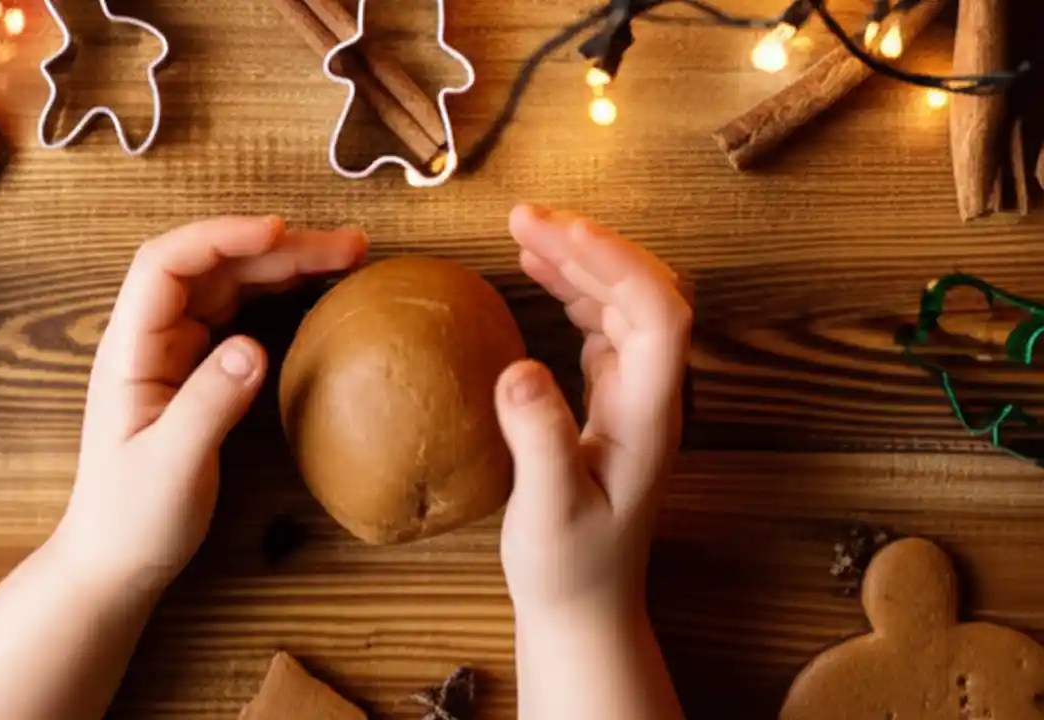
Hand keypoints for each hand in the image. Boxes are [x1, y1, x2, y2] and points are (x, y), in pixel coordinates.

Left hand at [54, 216, 366, 592]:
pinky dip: (282, 297)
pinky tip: (317, 294)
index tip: (279, 232)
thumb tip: (256, 346)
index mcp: (130, 349)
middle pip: (212, 266)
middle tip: (349, 247)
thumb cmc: (131, 519)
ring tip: (348, 258)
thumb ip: (209, 405)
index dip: (221, 237)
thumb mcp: (171, 467)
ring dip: (286, 266)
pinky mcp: (200, 371)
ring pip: (231, 285)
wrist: (115, 560)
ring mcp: (176, 352)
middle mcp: (152, 338)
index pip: (167, 265)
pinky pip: (242, 315)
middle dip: (277, 247)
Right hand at [496, 204, 690, 617]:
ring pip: (622, 301)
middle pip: (642, 292)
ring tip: (523, 229)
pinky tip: (539, 272)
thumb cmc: (570, 568)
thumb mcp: (547, 512)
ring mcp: (634, 394)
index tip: (557, 232)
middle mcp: (651, 394)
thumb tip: (517, 367)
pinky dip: (571, 288)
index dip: (615, 263)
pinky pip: (601, 324)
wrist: (584, 606)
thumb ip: (537, 440)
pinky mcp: (610, 399)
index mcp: (648, 415)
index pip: (657, 313)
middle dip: (589, 245)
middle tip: (523, 216)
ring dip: (579, 260)